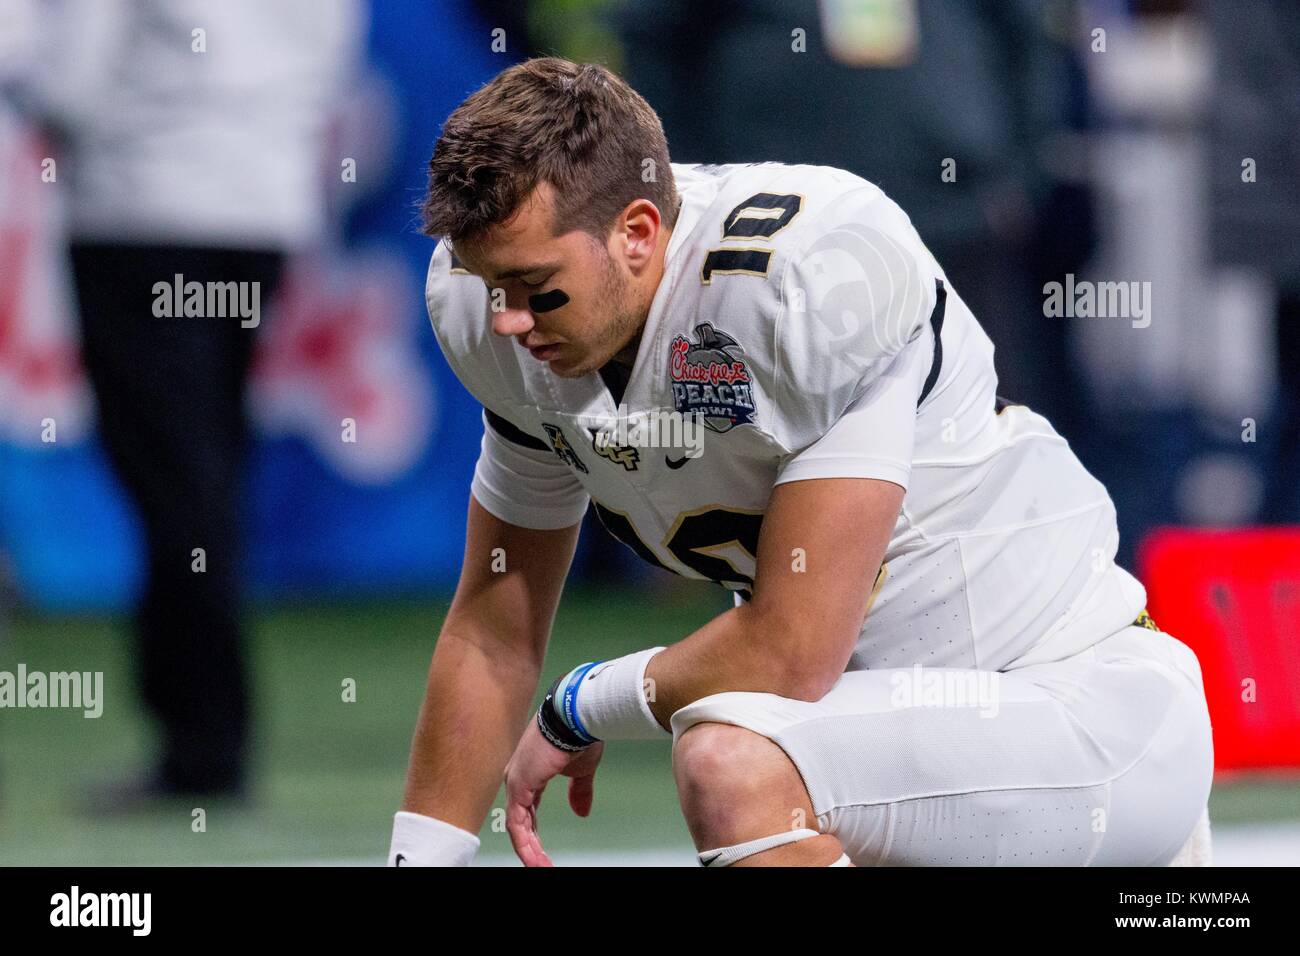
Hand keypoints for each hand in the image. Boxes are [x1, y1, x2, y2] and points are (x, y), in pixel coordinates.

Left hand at [503, 718, 603, 866]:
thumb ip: (578, 791)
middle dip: (533, 845)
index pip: (530, 807)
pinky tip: (535, 861)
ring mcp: (515, 781)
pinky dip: (526, 846)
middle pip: (522, 819)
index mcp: (532, 771)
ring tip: (543, 868)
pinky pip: (517, 825)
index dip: (536, 830)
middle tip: (543, 864)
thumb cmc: (579, 733)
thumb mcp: (581, 770)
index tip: (543, 849)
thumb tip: (581, 812)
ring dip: (531, 851)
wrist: (576, 717)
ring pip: (518, 826)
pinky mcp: (517, 786)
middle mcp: (519, 777)